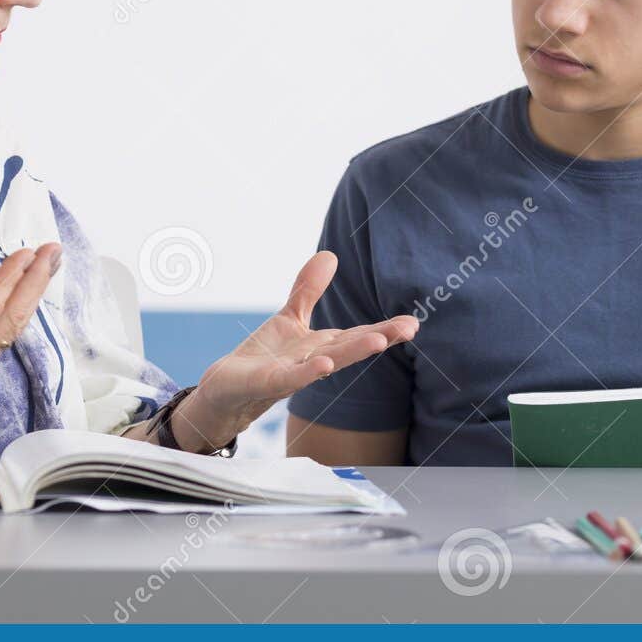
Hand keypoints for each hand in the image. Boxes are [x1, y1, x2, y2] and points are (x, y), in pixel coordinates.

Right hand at [0, 243, 62, 435]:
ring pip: (15, 325)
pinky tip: (26, 294)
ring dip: (34, 293)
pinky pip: (8, 333)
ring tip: (49, 265)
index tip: (26, 253)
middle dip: (37, 280)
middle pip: (14, 316)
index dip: (9, 278)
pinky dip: (20, 308)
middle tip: (53, 250)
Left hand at [171, 251, 417, 452]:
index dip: (387, 328)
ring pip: (329, 362)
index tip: (413, 323)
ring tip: (378, 340)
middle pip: (351, 346)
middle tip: (410, 328)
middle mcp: (315, 360)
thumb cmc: (264, 356)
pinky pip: (292, 377)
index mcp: (324, 345)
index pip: (359, 334)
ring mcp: (294, 373)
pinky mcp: (270, 382)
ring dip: (353, 352)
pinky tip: (324, 365)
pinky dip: (309, 372)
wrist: (228, 387)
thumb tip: (330, 254)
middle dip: (381, 337)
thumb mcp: (290, 316)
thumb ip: (309, 289)